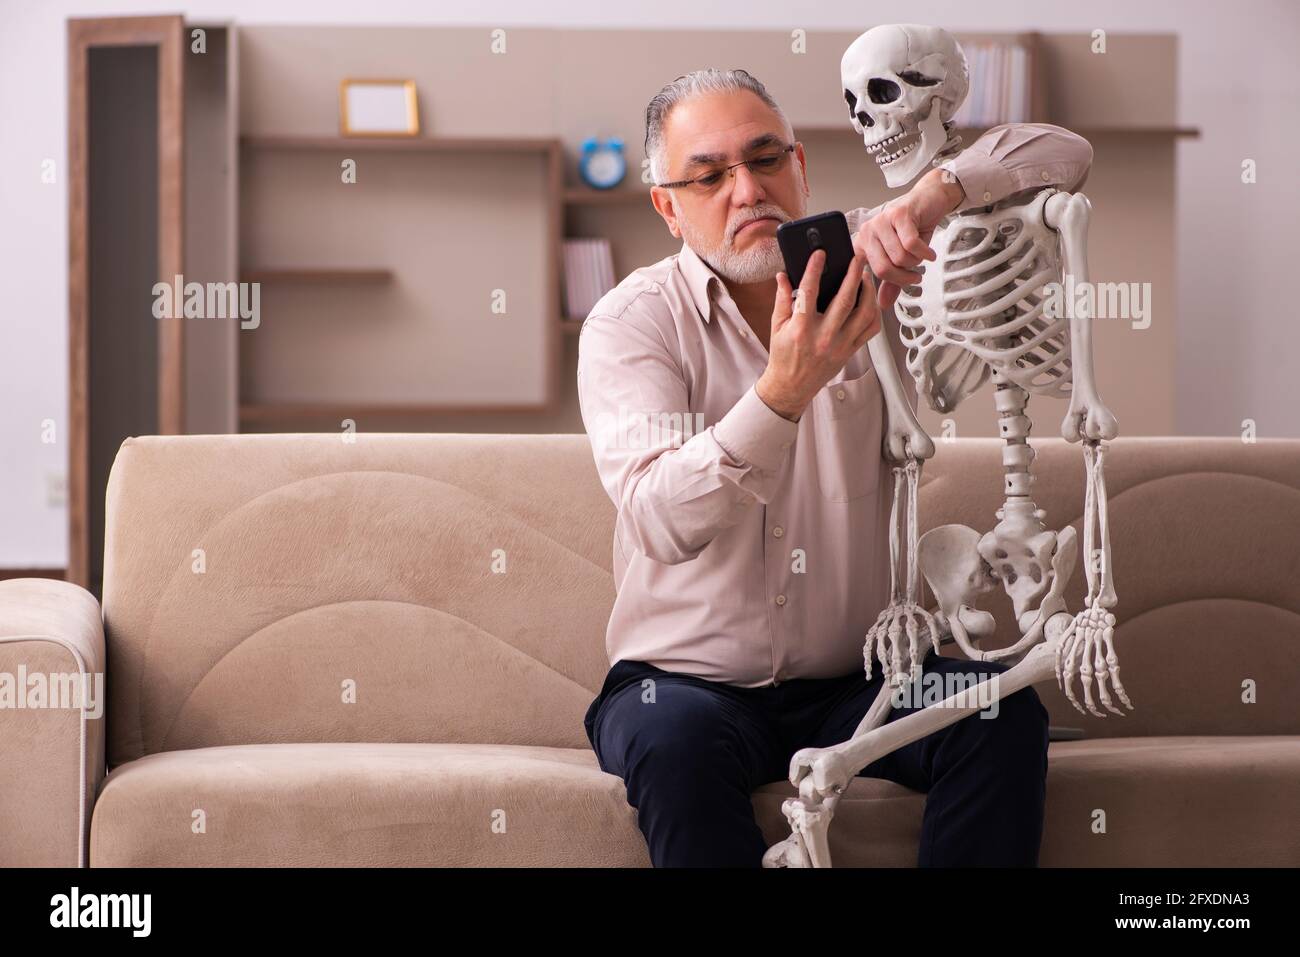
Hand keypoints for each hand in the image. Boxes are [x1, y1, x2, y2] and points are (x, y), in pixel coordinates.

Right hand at [756, 248, 880, 420]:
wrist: (792, 386)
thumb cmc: (783, 356)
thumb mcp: (776, 326)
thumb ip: (782, 299)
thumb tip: (783, 275)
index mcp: (801, 330)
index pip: (809, 293)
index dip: (814, 270)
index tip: (820, 254)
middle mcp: (823, 338)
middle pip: (845, 300)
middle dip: (853, 274)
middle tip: (857, 257)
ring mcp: (840, 346)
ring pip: (864, 314)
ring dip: (868, 291)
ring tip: (865, 276)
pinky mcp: (850, 351)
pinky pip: (870, 329)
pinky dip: (874, 312)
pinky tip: (869, 299)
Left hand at [853, 167, 963, 309]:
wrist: (930, 199)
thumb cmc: (914, 227)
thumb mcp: (901, 258)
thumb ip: (891, 281)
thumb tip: (883, 305)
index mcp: (863, 244)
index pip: (869, 275)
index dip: (889, 282)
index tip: (905, 282)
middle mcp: (868, 232)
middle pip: (883, 269)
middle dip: (904, 277)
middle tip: (916, 275)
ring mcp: (882, 221)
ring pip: (898, 258)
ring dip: (916, 262)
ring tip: (922, 257)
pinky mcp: (899, 214)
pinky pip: (911, 245)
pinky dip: (924, 253)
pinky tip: (929, 253)